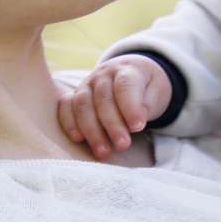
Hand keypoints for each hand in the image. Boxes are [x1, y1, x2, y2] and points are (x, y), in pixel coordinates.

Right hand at [56, 56, 170, 160]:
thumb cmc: (146, 89)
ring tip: (103, 152)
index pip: (125, 86)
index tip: (138, 127)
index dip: (130, 107)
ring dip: (91, 130)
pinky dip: (69, 122)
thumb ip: (147, 105)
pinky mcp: (75, 95)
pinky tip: (77, 139)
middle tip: (123, 145)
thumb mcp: (155, 93)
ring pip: (83, 104)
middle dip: (112, 125)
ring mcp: (87, 84)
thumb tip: (134, 124)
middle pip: (103, 98)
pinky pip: (65, 106)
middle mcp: (104, 74)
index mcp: (127, 70)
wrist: (130, 74)